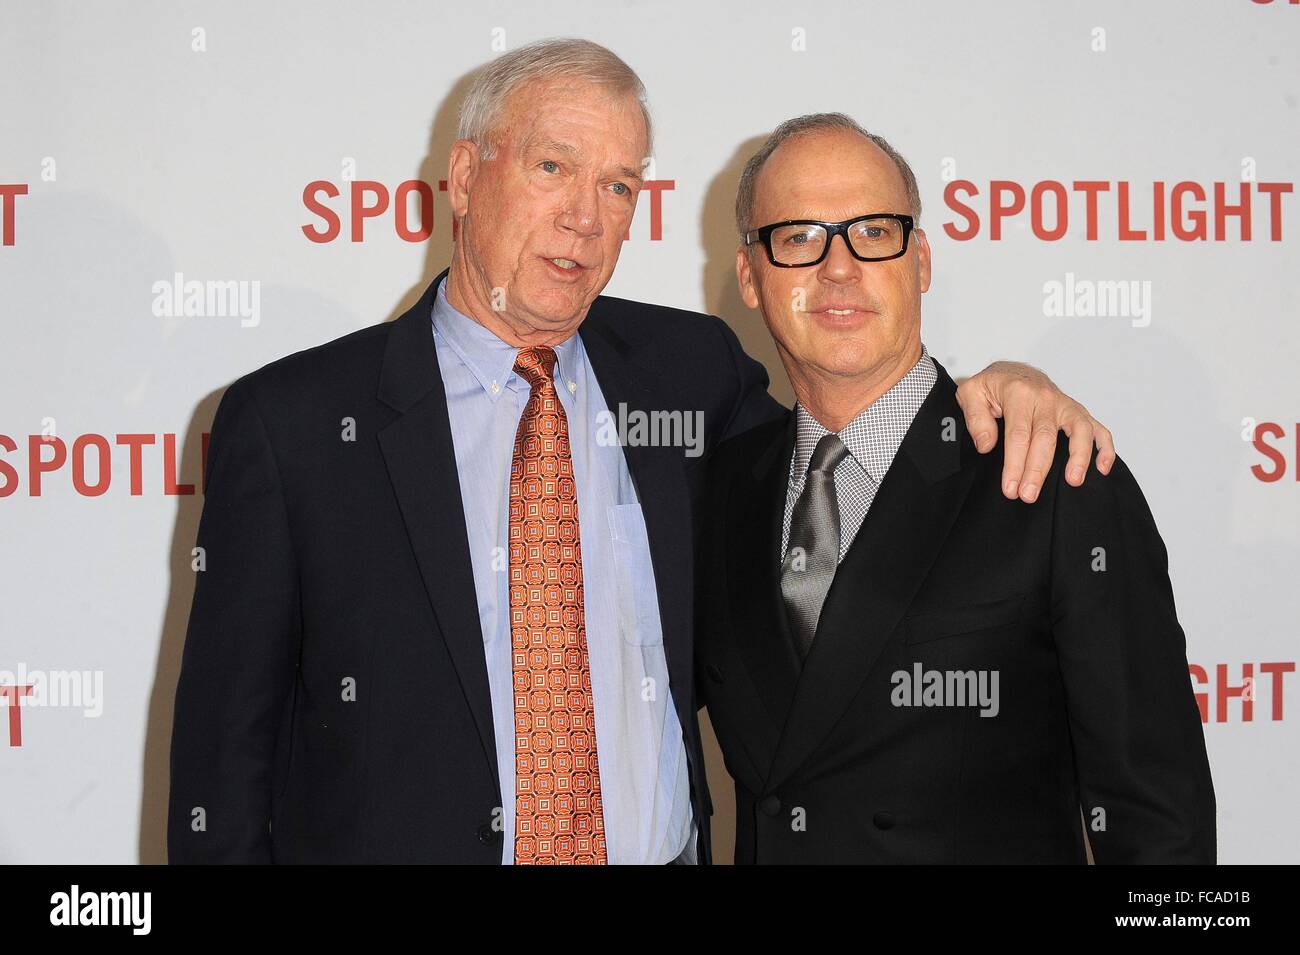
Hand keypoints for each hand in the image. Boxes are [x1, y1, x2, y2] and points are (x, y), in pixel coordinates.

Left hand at [955, 361, 1114, 502]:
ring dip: (1079, 457)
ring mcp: (1064, 405)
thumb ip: (975, 419)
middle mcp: (1045, 398)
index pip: (1018, 434)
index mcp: (1018, 393)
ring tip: (1072, 481)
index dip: (1015, 464)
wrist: (1012, 371)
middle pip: (1046, 437)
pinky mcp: (1077, 411)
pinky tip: (1102, 468)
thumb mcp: (970, 393)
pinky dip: (1105, 447)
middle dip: (1037, 470)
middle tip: (1028, 495)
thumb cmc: (992, 387)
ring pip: (1079, 430)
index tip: (1010, 488)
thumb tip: (987, 445)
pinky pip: (1098, 428)